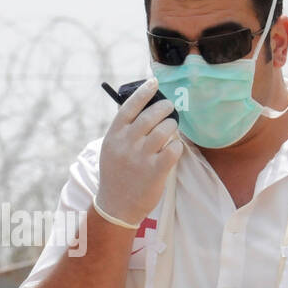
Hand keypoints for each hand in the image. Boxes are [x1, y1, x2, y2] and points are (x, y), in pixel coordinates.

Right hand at [96, 78, 182, 225]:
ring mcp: (141, 157)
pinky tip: (173, 149)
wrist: (116, 206)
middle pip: (151, 115)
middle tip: (170, 109)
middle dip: (165, 108)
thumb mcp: (111, 149)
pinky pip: (174, 149)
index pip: (129, 107)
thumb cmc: (117, 174)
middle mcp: (127, 144)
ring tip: (171, 130)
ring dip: (172, 126)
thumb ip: (123, 130)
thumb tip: (143, 108)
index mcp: (114, 136)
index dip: (143, 92)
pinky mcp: (155, 171)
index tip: (154, 82)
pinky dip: (176, 147)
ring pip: (165, 130)